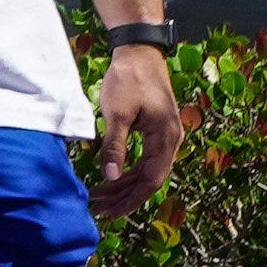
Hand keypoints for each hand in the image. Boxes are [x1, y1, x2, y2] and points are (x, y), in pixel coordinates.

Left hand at [91, 43, 184, 216]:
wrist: (139, 53)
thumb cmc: (128, 79)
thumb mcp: (117, 114)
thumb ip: (115, 146)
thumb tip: (109, 176)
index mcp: (166, 139)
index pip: (151, 180)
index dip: (131, 200)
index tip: (110, 213)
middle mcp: (169, 141)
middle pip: (148, 180)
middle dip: (123, 197)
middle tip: (97, 211)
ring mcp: (163, 137)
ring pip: (144, 171)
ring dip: (123, 187)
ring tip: (98, 199)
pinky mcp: (153, 132)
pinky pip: (142, 160)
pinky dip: (125, 171)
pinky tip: (109, 179)